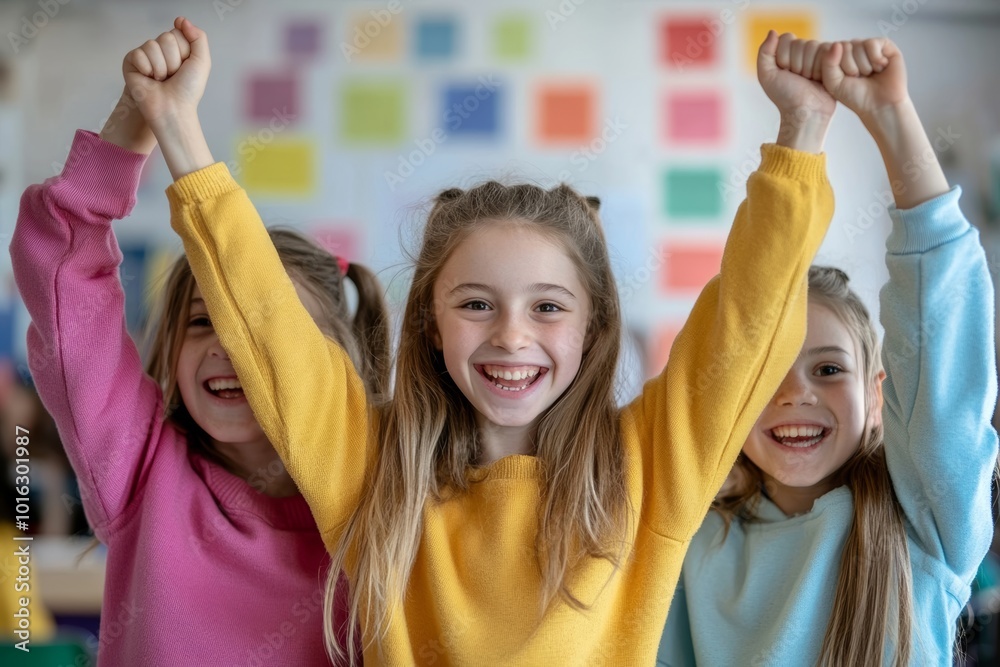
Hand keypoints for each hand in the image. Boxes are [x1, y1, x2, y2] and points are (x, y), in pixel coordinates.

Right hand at [123, 17, 210, 131]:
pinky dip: (147, 69)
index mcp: (176, 48)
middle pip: (166, 37)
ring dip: (161, 67)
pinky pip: (139, 54)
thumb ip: (198, 37)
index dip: (184, 51)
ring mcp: (145, 55)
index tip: (185, 67)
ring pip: (152, 45)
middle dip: (173, 60)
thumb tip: (181, 19)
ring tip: (161, 79)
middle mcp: (160, 50)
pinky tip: (148, 79)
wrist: (173, 108)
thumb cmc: (187, 90)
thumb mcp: (202, 61)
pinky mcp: (131, 62)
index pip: (178, 33)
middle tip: (172, 75)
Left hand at [758, 31, 837, 152]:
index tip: (785, 72)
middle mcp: (803, 52)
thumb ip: (764, 53)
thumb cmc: (785, 97)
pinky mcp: (833, 61)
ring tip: (810, 80)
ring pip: (815, 47)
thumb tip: (773, 31)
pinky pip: (829, 51)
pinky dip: (823, 67)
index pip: (787, 38)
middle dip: (798, 64)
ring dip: (810, 67)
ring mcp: (818, 56)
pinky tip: (821, 79)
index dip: (785, 57)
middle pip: (802, 43)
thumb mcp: (767, 76)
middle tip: (799, 79)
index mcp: (786, 53)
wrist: (806, 112)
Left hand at [820, 38, 908, 122]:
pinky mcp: (885, 45)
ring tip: (870, 74)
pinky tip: (880, 67)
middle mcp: (853, 49)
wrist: (880, 106)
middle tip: (860, 77)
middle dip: (852, 67)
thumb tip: (836, 44)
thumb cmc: (855, 96)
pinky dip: (875, 58)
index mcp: (839, 57)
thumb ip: (828, 64)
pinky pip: (873, 43)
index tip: (847, 80)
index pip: (831, 51)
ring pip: (859, 45)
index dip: (839, 68)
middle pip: (845, 47)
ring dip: (864, 65)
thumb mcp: (833, 83)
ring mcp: (868, 46)